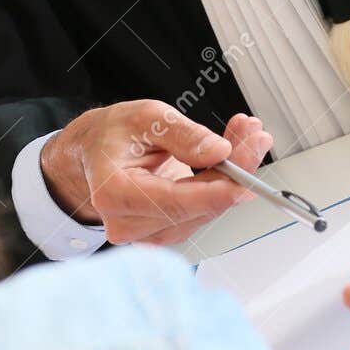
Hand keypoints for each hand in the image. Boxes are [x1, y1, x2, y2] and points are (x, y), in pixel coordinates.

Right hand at [40, 100, 272, 247]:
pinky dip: (221, 186)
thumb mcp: (144, 116)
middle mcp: (128, 223)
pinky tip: (233, 158)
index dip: (216, 190)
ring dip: (232, 177)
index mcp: (114, 193)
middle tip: (255, 137)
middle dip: (234, 172)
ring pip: (205, 212)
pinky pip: (202, 212)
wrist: (94, 152)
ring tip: (246, 138)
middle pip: (196, 208)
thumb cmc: (111, 135)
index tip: (247, 171)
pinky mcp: (164, 232)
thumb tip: (219, 152)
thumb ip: (182, 134)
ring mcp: (146, 233)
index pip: (175, 203)